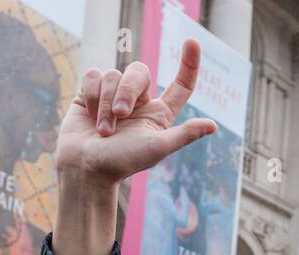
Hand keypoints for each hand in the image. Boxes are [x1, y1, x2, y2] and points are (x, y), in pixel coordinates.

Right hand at [53, 40, 216, 254]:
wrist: (85, 169)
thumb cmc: (122, 163)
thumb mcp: (157, 148)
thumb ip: (184, 134)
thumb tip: (213, 126)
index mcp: (159, 114)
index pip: (180, 84)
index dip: (189, 64)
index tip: (192, 42)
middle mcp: (138, 102)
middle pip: (140, 71)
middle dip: (127, 90)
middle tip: (120, 115)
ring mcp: (113, 96)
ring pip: (113, 75)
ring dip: (105, 103)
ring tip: (103, 130)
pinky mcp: (90, 94)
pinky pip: (94, 75)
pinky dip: (91, 95)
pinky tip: (88, 115)